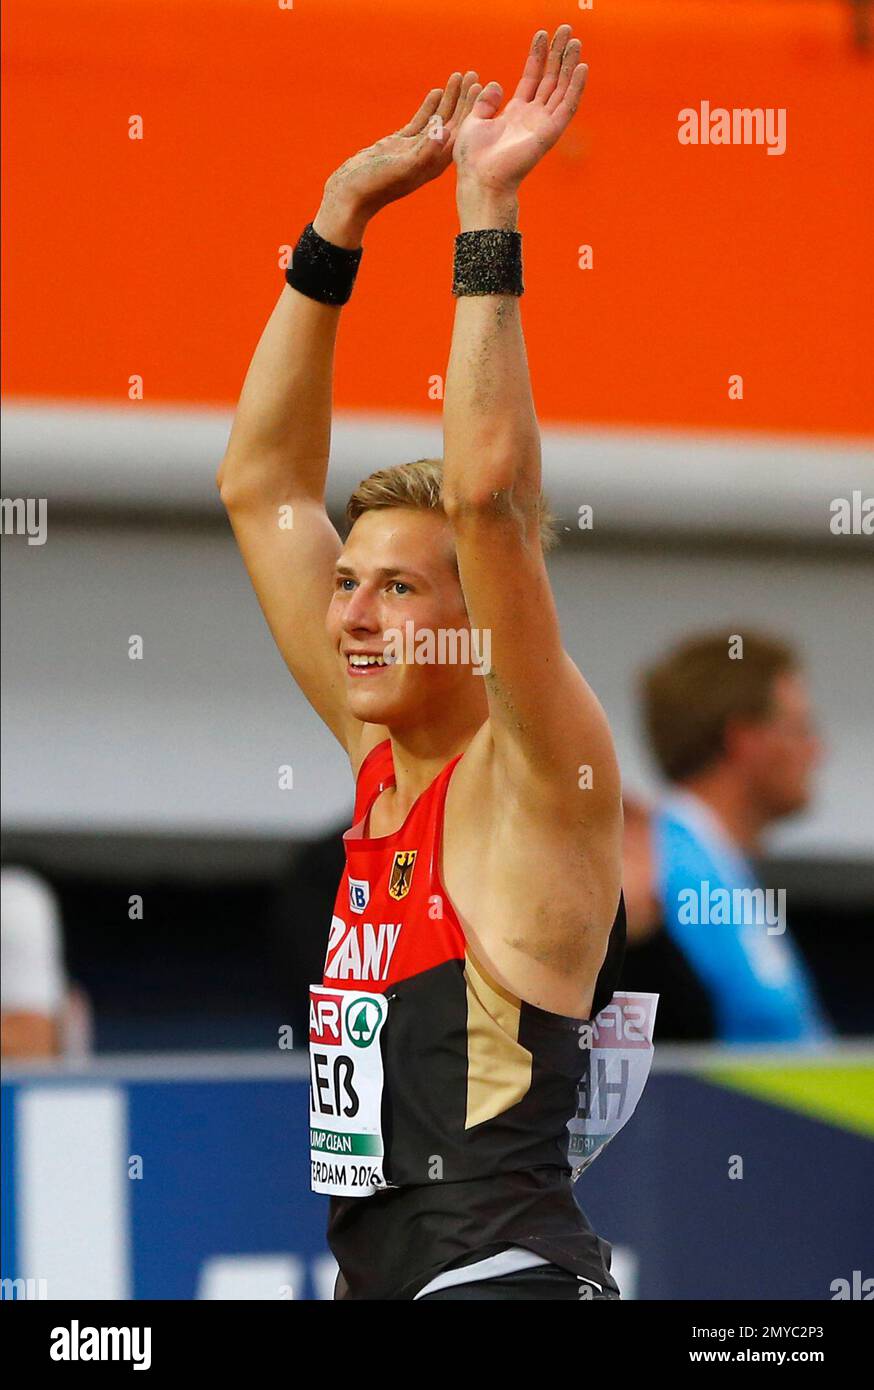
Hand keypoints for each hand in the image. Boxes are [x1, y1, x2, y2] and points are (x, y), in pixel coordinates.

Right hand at [322, 72, 480, 227]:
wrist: (351, 194)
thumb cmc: (375, 185)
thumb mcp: (402, 168)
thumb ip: (424, 151)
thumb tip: (445, 130)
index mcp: (435, 163)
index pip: (459, 131)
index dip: (471, 108)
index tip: (482, 86)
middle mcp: (430, 157)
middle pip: (453, 122)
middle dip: (464, 99)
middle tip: (475, 74)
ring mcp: (415, 149)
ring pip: (438, 118)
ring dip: (449, 98)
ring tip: (459, 76)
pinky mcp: (401, 145)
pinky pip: (421, 122)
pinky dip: (429, 106)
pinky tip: (436, 91)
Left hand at [453, 25, 587, 195]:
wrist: (480, 179)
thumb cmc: (473, 158)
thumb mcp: (474, 121)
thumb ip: (485, 102)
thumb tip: (495, 84)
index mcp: (516, 113)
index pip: (531, 78)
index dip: (537, 56)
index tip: (541, 34)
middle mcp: (532, 117)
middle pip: (550, 79)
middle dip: (557, 54)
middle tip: (565, 30)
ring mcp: (543, 125)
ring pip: (561, 88)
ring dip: (569, 65)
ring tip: (574, 41)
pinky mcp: (550, 133)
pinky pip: (567, 106)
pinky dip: (575, 87)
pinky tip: (581, 67)